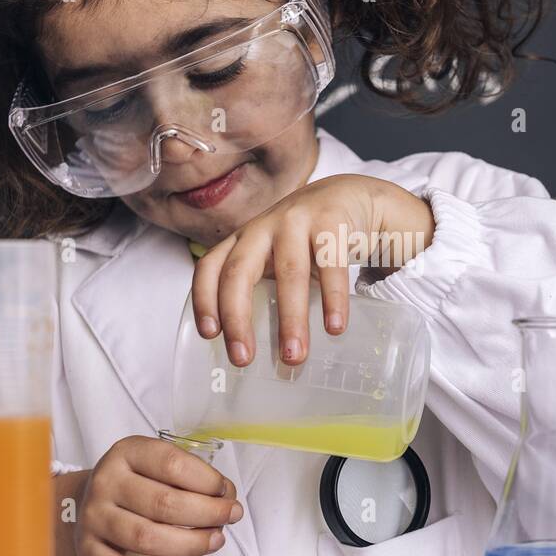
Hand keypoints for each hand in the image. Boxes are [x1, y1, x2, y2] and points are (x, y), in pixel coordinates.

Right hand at [74, 435, 242, 555]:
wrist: (88, 500)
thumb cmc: (137, 482)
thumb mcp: (159, 465)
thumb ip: (192, 476)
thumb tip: (226, 498)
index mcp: (128, 452)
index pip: (172, 464)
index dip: (207, 481)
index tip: (227, 493)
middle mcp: (106, 482)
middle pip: (163, 503)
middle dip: (207, 514)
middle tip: (230, 518)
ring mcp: (93, 517)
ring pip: (145, 538)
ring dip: (189, 544)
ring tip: (215, 541)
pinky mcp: (87, 550)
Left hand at [191, 174, 434, 366]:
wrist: (351, 197)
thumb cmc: (306, 239)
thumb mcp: (275, 257)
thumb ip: (262, 287)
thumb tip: (256, 350)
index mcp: (242, 239)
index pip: (210, 267)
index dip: (204, 300)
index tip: (210, 335)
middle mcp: (263, 228)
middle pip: (239, 272)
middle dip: (238, 318)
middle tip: (243, 358)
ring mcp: (297, 221)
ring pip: (289, 273)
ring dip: (291, 319)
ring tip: (294, 356)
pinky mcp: (332, 222)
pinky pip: (331, 265)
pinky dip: (333, 299)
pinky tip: (335, 327)